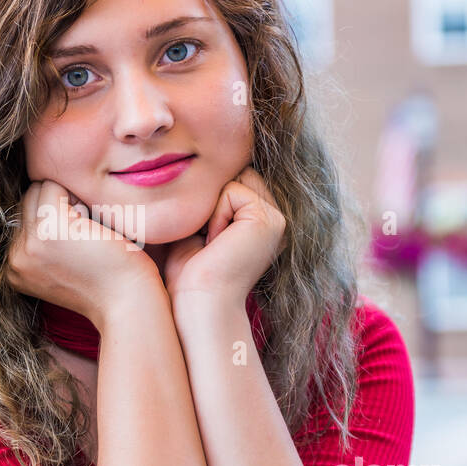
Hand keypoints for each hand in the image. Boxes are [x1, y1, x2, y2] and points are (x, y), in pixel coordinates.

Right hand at [5, 179, 157, 328]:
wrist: (128, 304)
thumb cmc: (109, 283)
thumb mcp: (62, 267)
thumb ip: (44, 242)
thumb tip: (38, 194)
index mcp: (15, 269)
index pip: (24, 218)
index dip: (55, 216)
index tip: (81, 242)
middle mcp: (15, 258)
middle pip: (28, 200)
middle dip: (58, 203)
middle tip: (88, 232)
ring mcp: (30, 243)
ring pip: (39, 189)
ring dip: (67, 198)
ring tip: (89, 228)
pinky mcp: (49, 228)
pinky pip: (54, 185)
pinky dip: (78, 194)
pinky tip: (95, 223)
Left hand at [162, 165, 287, 306]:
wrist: (198, 302)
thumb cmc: (190, 273)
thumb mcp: (198, 227)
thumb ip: (209, 198)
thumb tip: (193, 163)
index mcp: (259, 220)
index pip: (229, 179)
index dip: (207, 201)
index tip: (203, 238)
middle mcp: (273, 218)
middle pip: (233, 174)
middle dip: (211, 201)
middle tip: (206, 240)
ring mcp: (276, 218)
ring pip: (233, 180)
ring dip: (212, 209)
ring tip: (212, 242)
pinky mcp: (270, 220)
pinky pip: (232, 191)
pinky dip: (216, 216)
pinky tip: (217, 243)